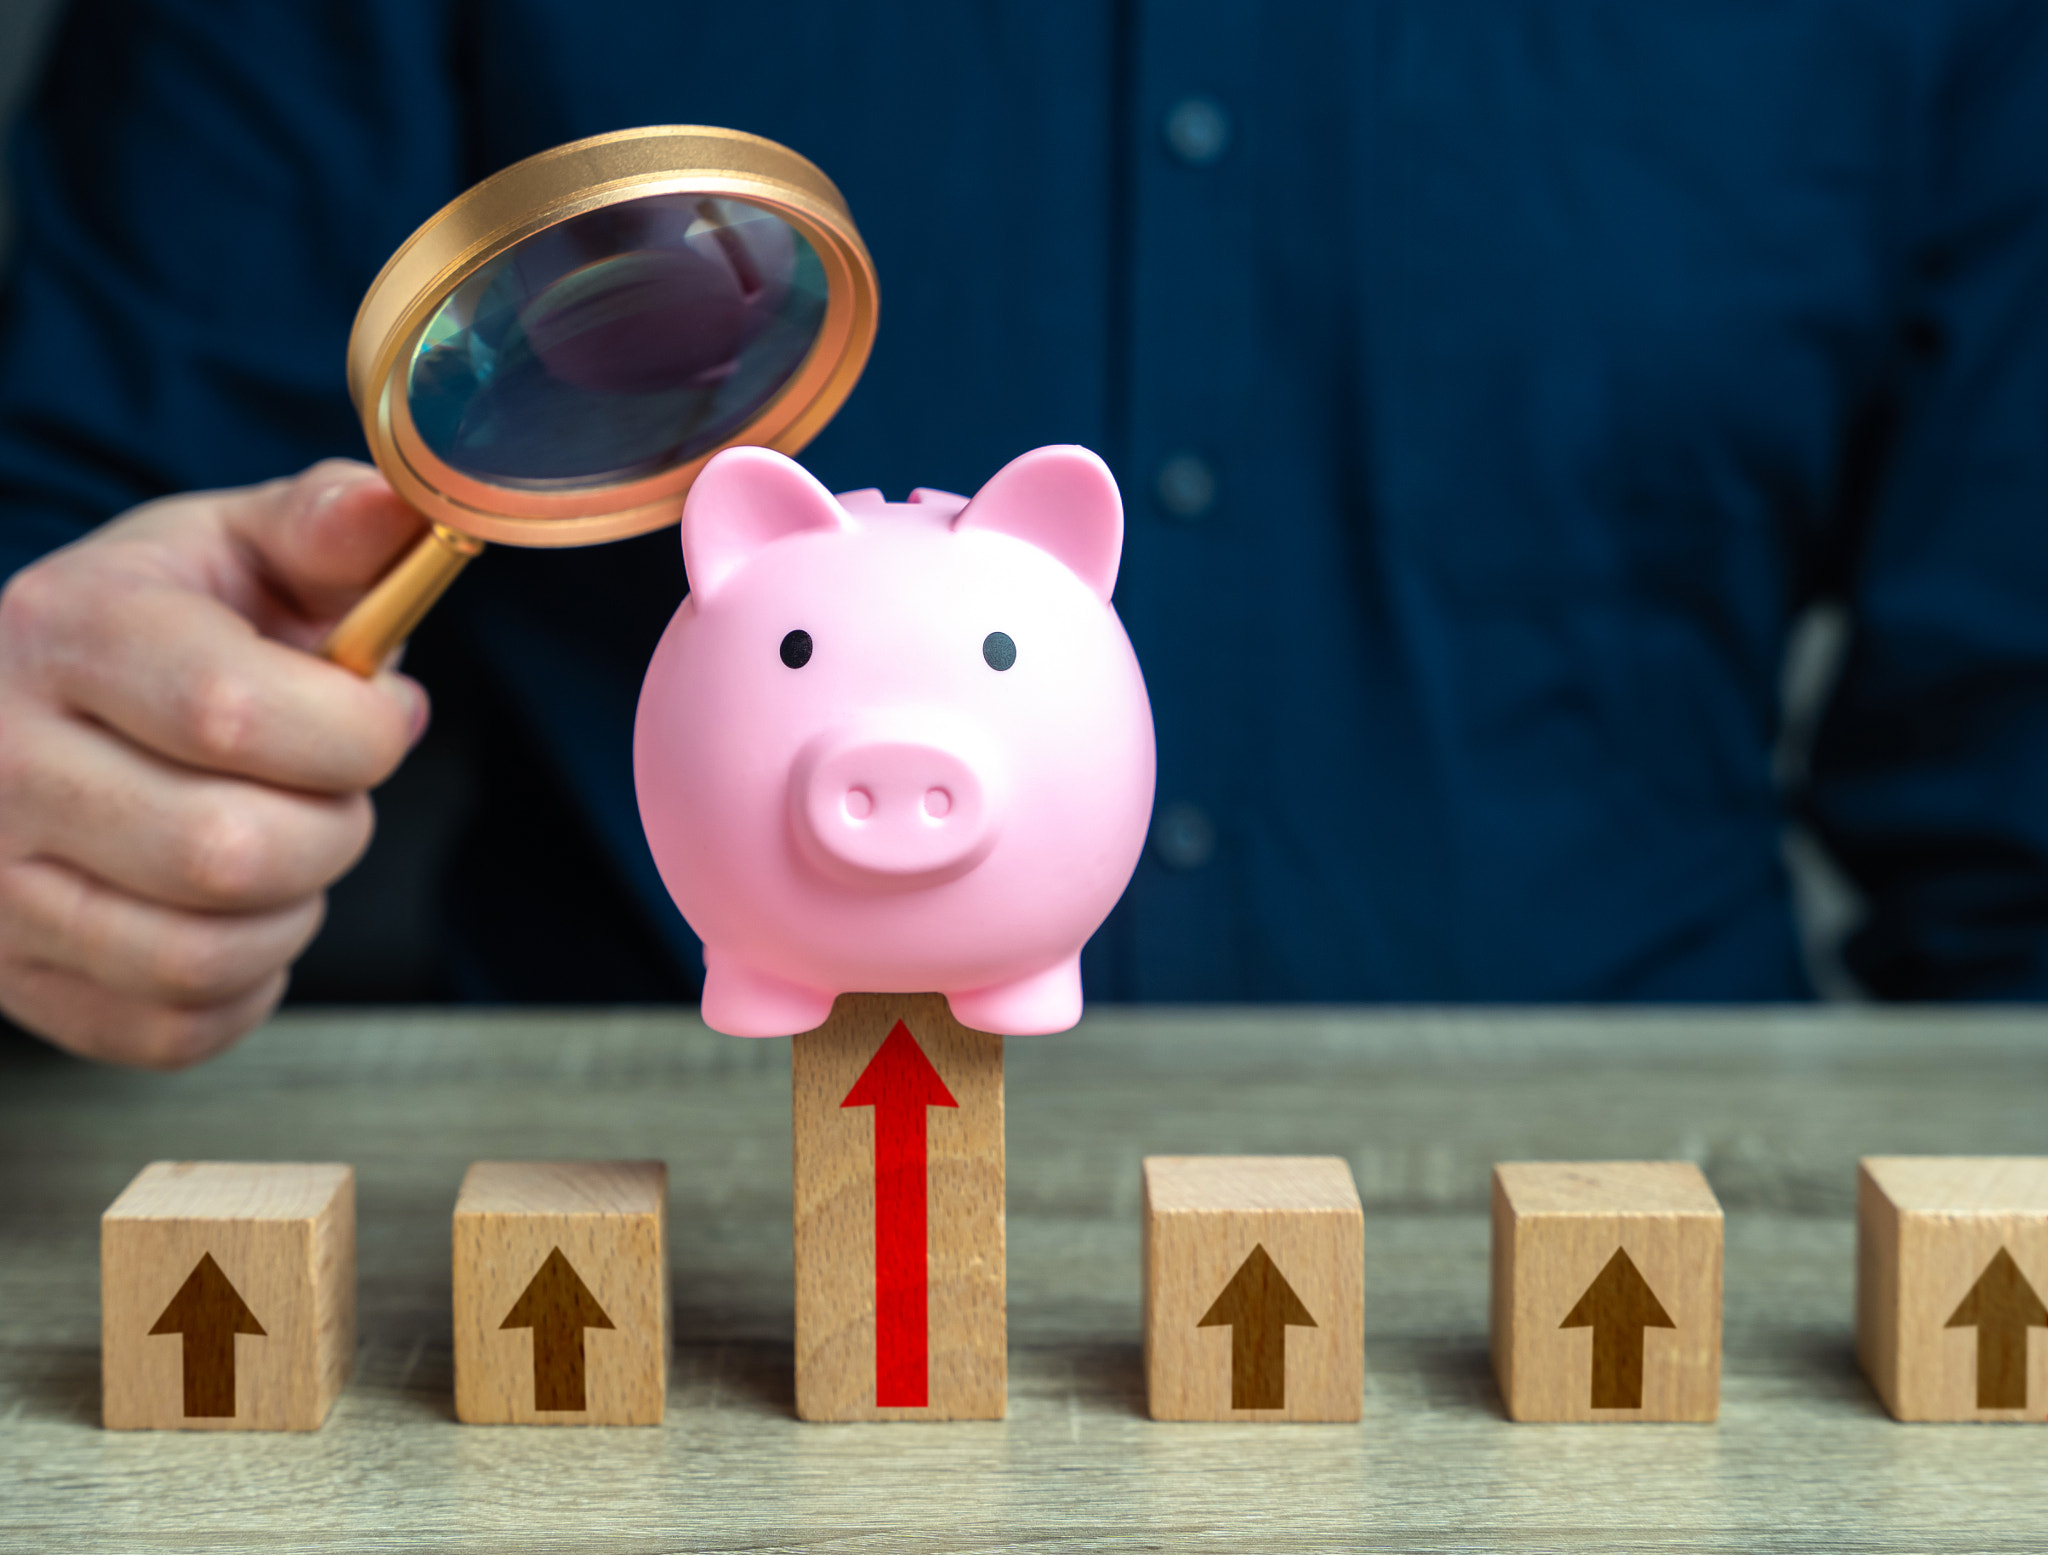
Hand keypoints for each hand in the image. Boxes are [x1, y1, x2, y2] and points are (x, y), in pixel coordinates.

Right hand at [0, 461, 426, 1066]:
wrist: (11, 708)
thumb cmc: (158, 629)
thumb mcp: (230, 550)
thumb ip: (325, 526)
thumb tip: (398, 506)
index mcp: (66, 634)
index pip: (235, 712)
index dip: (357, 732)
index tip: (384, 713)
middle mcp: (0, 764)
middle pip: (228, 852)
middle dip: (336, 827)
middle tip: (332, 789)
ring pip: (199, 956)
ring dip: (294, 913)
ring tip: (289, 849)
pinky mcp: (12, 979)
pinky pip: (170, 1028)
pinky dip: (244, 984)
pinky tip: (238, 914)